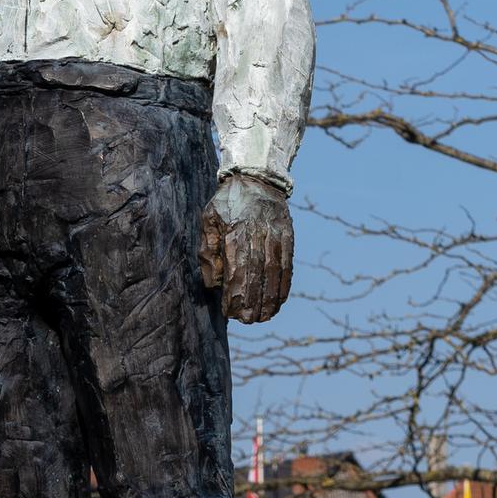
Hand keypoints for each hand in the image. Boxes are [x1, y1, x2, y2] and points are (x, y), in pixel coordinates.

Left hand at [198, 174, 292, 323]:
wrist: (257, 176)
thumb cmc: (227, 201)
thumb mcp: (209, 218)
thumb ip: (208, 250)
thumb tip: (213, 282)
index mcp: (236, 230)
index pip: (237, 267)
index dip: (236, 292)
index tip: (231, 311)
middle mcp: (258, 233)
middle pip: (257, 273)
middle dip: (253, 300)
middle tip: (248, 321)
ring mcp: (276, 235)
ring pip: (274, 271)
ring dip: (270, 297)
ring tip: (264, 317)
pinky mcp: (288, 236)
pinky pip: (287, 265)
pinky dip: (284, 285)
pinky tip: (279, 301)